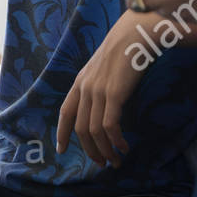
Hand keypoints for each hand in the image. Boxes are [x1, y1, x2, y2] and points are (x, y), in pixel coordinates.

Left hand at [56, 15, 149, 167]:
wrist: (135, 33)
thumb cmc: (124, 48)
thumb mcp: (103, 65)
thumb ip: (98, 82)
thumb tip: (104, 102)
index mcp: (80, 81)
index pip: (65, 112)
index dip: (62, 133)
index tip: (62, 150)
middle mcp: (85, 88)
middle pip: (80, 128)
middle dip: (90, 150)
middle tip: (102, 163)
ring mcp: (97, 91)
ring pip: (94, 132)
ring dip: (105, 151)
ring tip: (115, 161)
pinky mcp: (113, 94)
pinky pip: (109, 126)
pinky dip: (116, 141)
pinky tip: (124, 147)